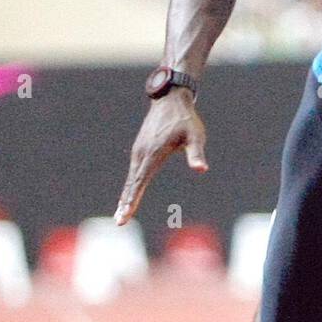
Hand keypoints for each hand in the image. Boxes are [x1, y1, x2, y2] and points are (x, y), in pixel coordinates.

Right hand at [115, 89, 207, 224]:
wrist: (171, 100)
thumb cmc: (185, 119)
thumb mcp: (195, 136)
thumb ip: (196, 153)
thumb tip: (201, 169)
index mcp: (153, 153)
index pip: (141, 181)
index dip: (133, 199)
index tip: (126, 213)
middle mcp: (142, 154)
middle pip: (132, 183)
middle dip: (126, 202)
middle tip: (120, 221)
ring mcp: (139, 151)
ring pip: (131, 178)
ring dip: (126, 195)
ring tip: (121, 214)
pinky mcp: (140, 149)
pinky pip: (134, 172)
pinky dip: (130, 185)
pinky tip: (129, 195)